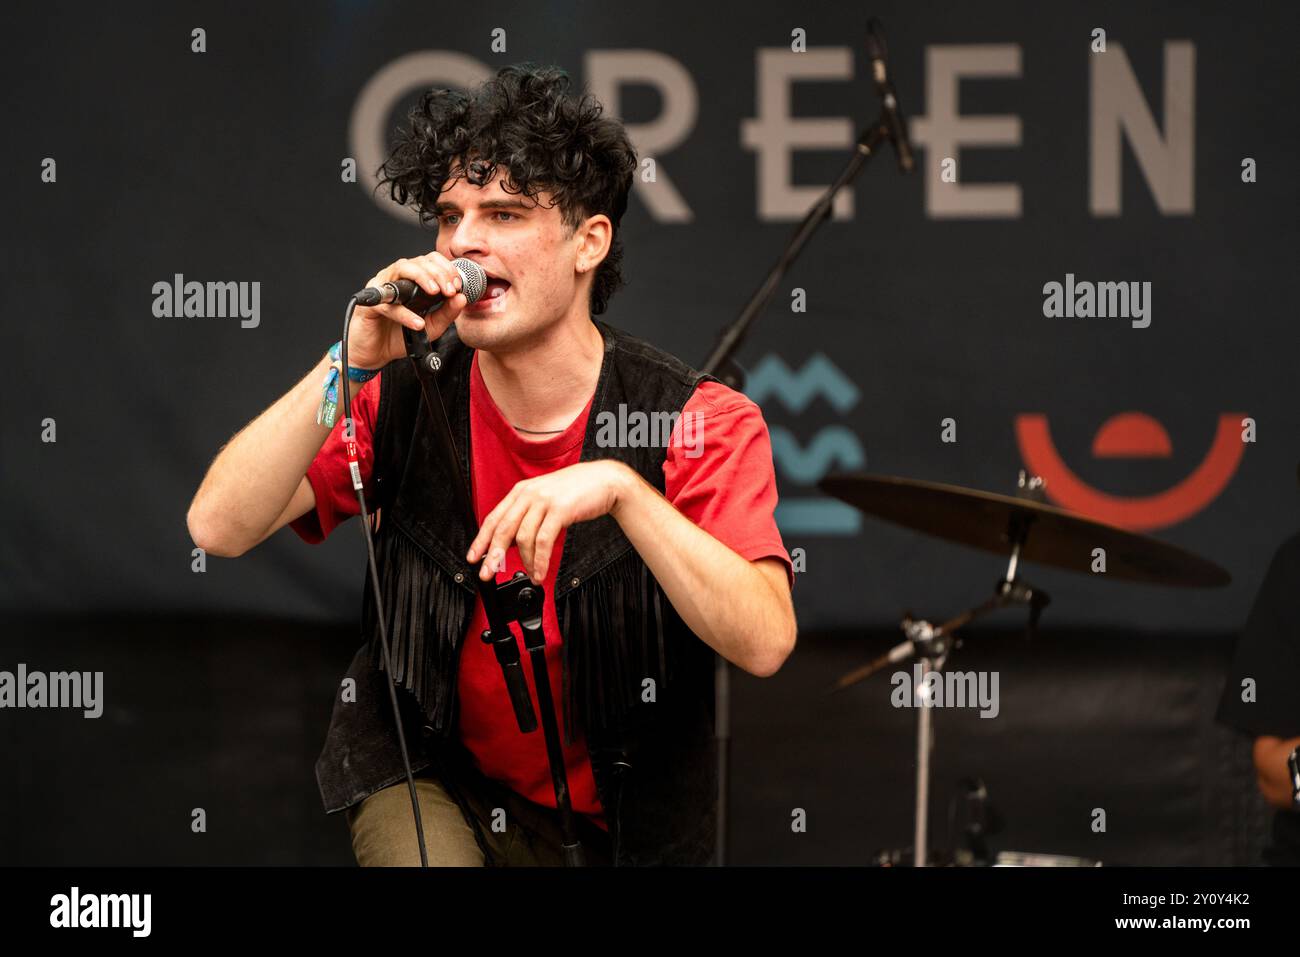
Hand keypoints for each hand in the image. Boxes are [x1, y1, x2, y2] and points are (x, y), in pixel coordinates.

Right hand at [344, 250, 468, 368]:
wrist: (375, 354)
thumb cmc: (400, 335)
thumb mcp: (432, 326)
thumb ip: (447, 313)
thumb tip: (461, 298)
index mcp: (412, 280)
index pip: (431, 261)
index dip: (447, 269)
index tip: (458, 286)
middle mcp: (396, 278)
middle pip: (419, 261)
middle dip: (439, 273)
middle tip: (451, 290)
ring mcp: (382, 287)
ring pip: (402, 269)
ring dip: (423, 278)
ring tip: (437, 292)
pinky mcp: (370, 304)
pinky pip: (388, 304)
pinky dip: (404, 313)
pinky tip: (418, 323)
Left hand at [466, 461, 635, 582]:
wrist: (605, 480)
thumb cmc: (577, 491)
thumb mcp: (545, 499)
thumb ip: (527, 516)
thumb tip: (510, 542)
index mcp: (521, 491)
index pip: (494, 517)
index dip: (481, 540)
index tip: (473, 557)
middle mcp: (529, 494)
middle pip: (503, 529)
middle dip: (493, 555)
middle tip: (488, 573)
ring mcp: (543, 501)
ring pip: (523, 538)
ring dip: (525, 562)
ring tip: (531, 575)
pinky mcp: (559, 510)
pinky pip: (543, 541)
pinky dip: (540, 561)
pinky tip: (540, 572)